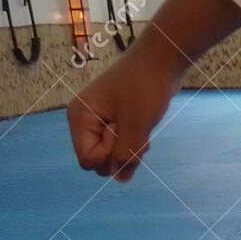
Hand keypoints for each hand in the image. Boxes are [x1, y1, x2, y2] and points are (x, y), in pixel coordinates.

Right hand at [67, 36, 185, 182]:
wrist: (161, 59)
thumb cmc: (145, 87)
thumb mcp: (136, 125)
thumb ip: (126, 155)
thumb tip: (121, 180)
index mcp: (79, 118)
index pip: (88, 161)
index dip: (109, 156)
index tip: (123, 132)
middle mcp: (85, 122)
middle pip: (99, 162)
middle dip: (120, 154)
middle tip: (136, 130)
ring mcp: (100, 123)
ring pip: (113, 156)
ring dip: (131, 150)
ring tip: (142, 128)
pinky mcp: (116, 123)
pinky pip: (122, 147)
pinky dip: (135, 144)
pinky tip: (144, 131)